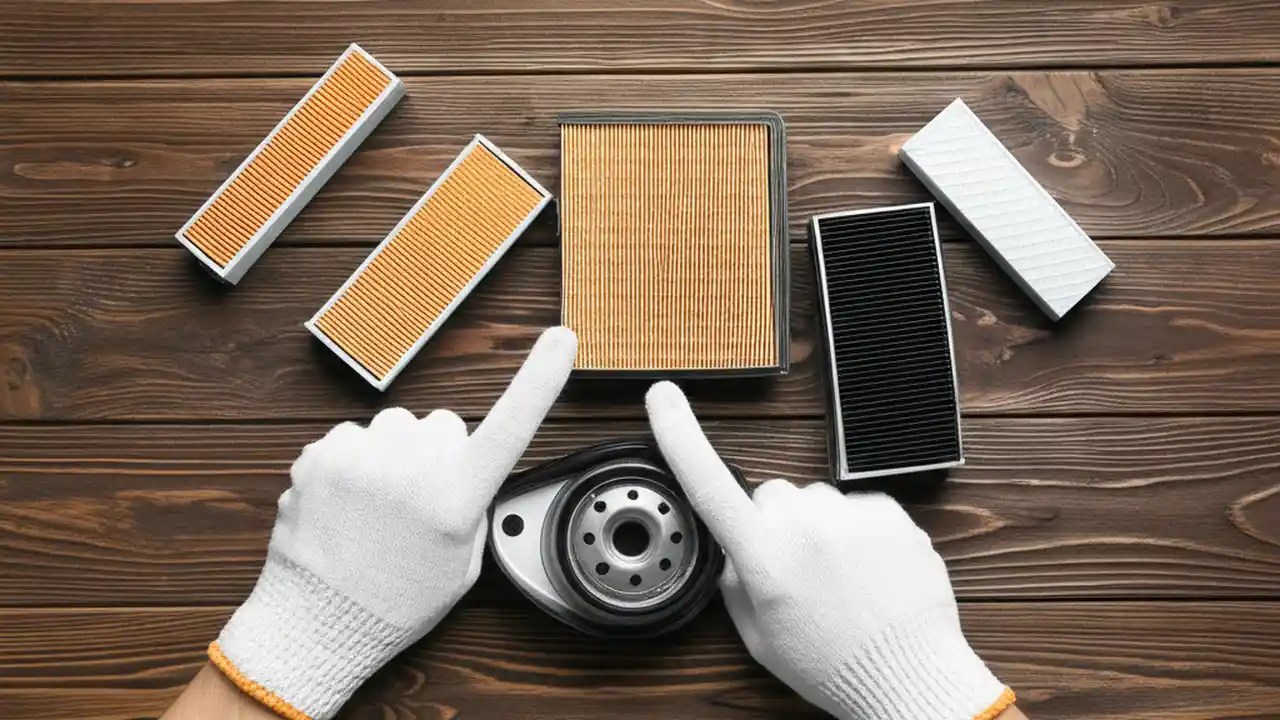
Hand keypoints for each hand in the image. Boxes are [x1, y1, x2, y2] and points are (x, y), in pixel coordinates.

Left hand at [208, 327, 576, 719]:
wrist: (315, 624)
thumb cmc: (394, 601)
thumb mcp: (461, 564)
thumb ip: (472, 505)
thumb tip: (466, 467)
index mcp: (456, 497)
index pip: (511, 425)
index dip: (541, 378)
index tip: (561, 340)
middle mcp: (412, 468)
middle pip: (442, 425)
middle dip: (436, 452)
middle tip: (417, 504)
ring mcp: (362, 456)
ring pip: (394, 428)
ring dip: (391, 455)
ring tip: (375, 510)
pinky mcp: (320, 453)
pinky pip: (352, 438)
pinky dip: (353, 463)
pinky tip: (347, 504)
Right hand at [645, 382, 1013, 719]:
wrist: (909, 675)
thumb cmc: (833, 665)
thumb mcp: (759, 637)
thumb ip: (735, 583)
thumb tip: (731, 549)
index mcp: (765, 558)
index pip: (709, 484)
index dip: (680, 434)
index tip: (663, 395)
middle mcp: (806, 527)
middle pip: (770, 495)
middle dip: (773, 522)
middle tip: (796, 573)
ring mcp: (851, 515)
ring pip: (816, 501)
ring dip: (819, 528)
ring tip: (840, 581)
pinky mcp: (890, 512)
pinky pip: (856, 507)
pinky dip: (857, 531)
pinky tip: (867, 573)